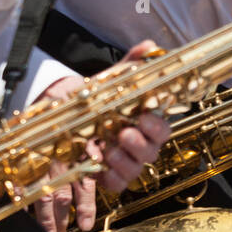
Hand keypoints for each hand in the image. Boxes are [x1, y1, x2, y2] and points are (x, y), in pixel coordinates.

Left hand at [31, 41, 170, 231]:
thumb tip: (150, 46)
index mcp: (145, 123)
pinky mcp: (107, 176)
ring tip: (106, 151)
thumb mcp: (110, 81)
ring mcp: (124, 162)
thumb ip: (131, 65)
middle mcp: (139, 144)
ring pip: (135, 171)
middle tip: (123, 134)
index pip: (163, 129)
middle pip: (152, 153)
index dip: (157, 126)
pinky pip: (116, 185)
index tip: (144, 117)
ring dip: (123, 162)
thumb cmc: (96, 100)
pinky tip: (101, 171)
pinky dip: (111, 180)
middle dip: (139, 145)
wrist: (68, 116)